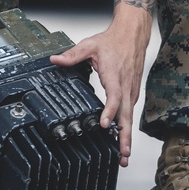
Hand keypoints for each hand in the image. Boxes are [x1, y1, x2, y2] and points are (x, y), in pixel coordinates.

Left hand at [50, 7, 151, 165]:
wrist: (132, 34)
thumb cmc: (113, 41)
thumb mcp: (90, 45)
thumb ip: (72, 55)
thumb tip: (55, 60)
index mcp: (114, 75)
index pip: (114, 96)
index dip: (109, 112)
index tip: (104, 125)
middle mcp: (125, 85)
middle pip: (126, 114)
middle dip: (124, 135)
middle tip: (122, 154)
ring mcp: (131, 90)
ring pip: (129, 116)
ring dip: (127, 135)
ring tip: (123, 155)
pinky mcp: (132, 93)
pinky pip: (129, 112)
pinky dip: (127, 127)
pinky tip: (122, 140)